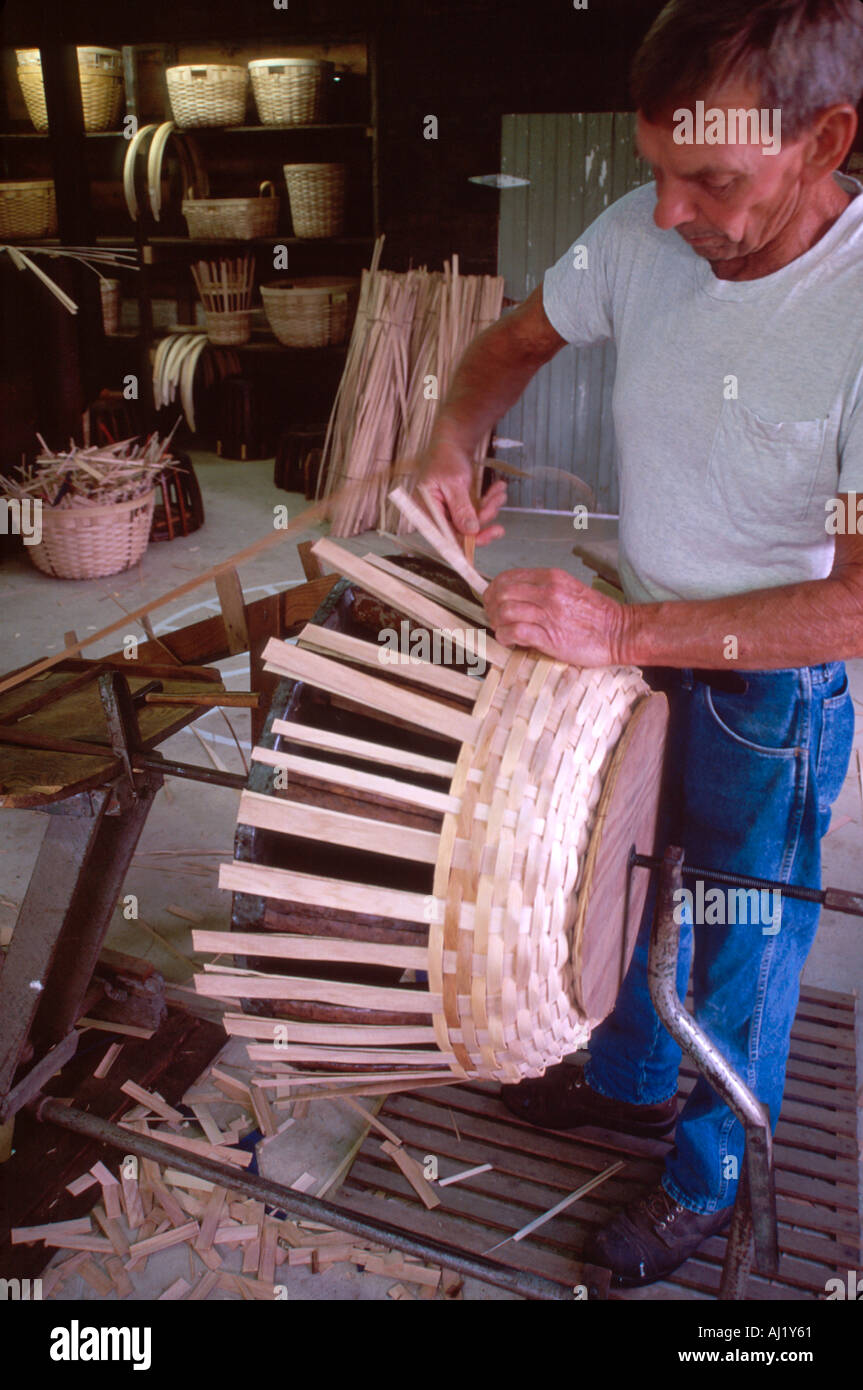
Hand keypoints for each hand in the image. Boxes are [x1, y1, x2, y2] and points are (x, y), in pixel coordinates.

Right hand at [416, 442, 506, 546]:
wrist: (452, 443)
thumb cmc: (446, 458)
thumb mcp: (453, 482)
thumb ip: (461, 508)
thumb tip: (470, 530)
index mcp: (425, 512)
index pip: (444, 536)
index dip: (465, 542)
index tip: (485, 538)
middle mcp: (436, 516)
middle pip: (461, 532)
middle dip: (482, 520)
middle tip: (496, 509)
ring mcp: (449, 513)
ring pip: (473, 522)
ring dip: (489, 508)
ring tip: (499, 492)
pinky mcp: (460, 508)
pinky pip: (477, 513)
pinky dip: (489, 502)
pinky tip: (497, 490)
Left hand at [484, 567, 627, 666]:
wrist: (620, 632)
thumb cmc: (596, 615)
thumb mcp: (568, 589)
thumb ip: (543, 589)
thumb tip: (516, 596)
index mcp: (551, 577)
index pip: (507, 577)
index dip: (493, 589)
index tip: (492, 600)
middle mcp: (548, 592)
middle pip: (501, 593)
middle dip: (490, 606)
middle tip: (493, 617)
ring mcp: (548, 613)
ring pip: (504, 611)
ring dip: (496, 622)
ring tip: (501, 629)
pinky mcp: (549, 636)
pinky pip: (514, 632)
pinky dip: (505, 636)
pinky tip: (508, 640)